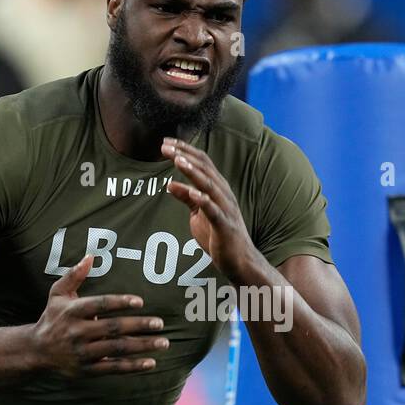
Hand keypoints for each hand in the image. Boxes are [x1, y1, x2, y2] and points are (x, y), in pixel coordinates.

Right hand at [30, 255, 167, 376]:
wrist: (36, 350)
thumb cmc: (53, 317)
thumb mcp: (57, 294)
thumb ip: (74, 275)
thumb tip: (90, 256)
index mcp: (72, 311)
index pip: (100, 305)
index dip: (120, 302)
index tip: (140, 302)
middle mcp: (77, 332)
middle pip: (112, 328)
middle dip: (138, 325)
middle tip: (159, 323)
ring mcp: (82, 353)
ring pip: (116, 349)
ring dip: (142, 346)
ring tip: (163, 342)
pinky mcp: (86, 370)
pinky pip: (113, 368)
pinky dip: (133, 367)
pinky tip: (151, 363)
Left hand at [162, 137, 259, 280]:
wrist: (239, 261)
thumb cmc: (219, 236)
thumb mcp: (198, 215)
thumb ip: (187, 199)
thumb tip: (170, 184)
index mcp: (217, 189)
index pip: (201, 163)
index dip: (184, 150)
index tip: (166, 143)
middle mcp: (224, 194)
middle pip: (204, 169)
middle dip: (184, 155)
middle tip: (165, 146)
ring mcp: (226, 209)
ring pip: (209, 185)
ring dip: (193, 172)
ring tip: (178, 160)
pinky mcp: (225, 225)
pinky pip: (213, 210)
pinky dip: (203, 200)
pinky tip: (192, 192)